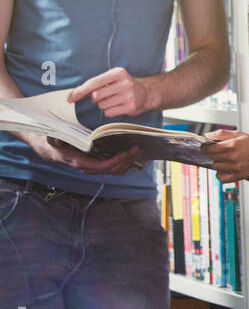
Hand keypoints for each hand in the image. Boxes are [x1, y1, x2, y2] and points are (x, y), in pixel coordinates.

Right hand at [21, 132, 139, 175]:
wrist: (50, 149)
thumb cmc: (53, 142)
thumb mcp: (52, 138)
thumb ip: (55, 139)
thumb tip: (56, 139)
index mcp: (80, 161)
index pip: (101, 166)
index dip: (115, 161)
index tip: (126, 152)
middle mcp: (89, 167)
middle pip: (113, 169)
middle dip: (127, 160)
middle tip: (137, 147)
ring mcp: (94, 168)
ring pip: (116, 170)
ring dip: (129, 161)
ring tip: (138, 149)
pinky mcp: (98, 165)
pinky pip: (115, 167)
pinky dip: (126, 162)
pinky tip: (133, 154)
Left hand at [68, 67, 158, 117]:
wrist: (146, 93)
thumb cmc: (123, 86)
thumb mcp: (112, 79)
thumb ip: (94, 85)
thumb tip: (73, 95)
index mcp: (117, 73)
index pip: (94, 83)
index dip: (80, 91)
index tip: (71, 98)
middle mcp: (124, 83)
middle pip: (96, 95)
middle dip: (95, 99)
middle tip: (104, 96)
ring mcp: (128, 95)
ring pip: (102, 105)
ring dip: (104, 105)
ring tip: (114, 100)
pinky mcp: (130, 106)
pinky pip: (109, 112)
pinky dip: (109, 111)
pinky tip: (118, 106)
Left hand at [202, 129, 248, 182]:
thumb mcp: (240, 134)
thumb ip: (222, 133)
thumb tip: (208, 135)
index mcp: (231, 145)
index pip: (209, 148)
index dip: (204, 147)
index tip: (205, 147)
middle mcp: (232, 156)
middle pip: (211, 157)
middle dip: (211, 154)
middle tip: (216, 152)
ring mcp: (235, 167)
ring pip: (215, 167)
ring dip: (216, 163)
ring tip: (222, 160)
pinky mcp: (238, 175)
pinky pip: (222, 178)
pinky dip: (219, 175)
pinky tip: (222, 171)